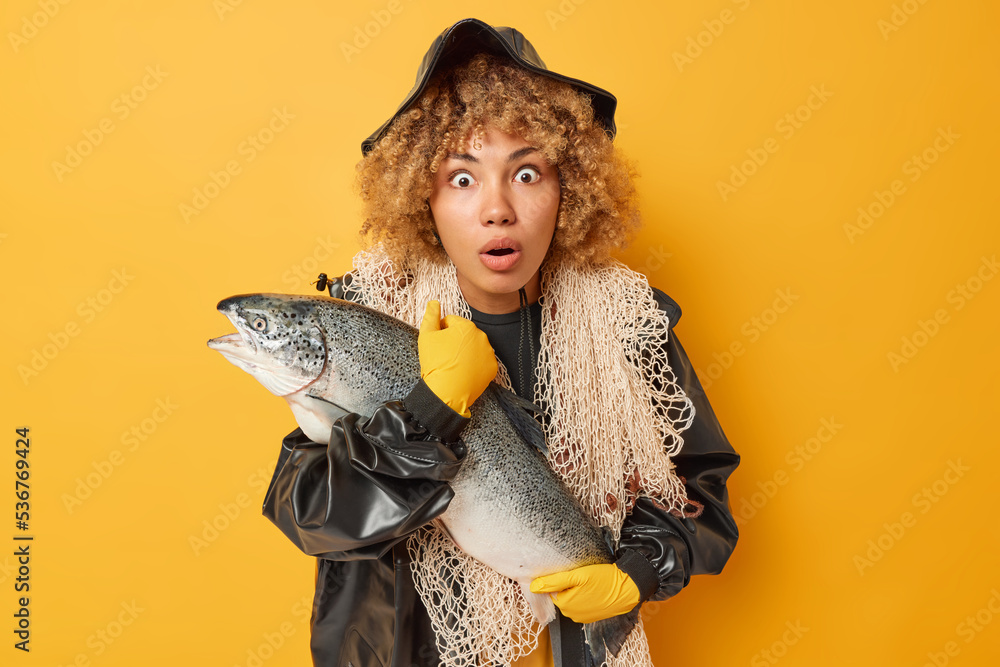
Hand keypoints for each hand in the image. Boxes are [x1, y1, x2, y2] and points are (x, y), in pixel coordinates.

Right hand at [419, 300, 497, 416]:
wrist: (446, 392)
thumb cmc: (435, 363)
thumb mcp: (426, 336)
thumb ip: (430, 315)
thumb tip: (434, 302)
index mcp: (466, 325)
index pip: (451, 321)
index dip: (440, 332)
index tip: (437, 345)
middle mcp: (481, 336)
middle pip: (463, 334)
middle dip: (454, 341)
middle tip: (444, 356)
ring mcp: (488, 353)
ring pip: (473, 347)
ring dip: (464, 352)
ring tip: (453, 364)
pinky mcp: (492, 368)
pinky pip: (481, 361)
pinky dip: (473, 365)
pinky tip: (463, 371)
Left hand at [530, 563, 639, 623]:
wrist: (627, 589)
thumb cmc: (604, 580)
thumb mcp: (577, 576)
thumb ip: (554, 581)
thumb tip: (533, 586)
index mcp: (565, 604)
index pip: (550, 590)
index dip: (555, 579)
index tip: (565, 571)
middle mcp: (571, 614)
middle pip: (560, 595)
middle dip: (565, 585)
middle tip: (577, 574)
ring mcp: (582, 617)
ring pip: (570, 600)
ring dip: (574, 591)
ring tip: (585, 581)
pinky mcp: (591, 616)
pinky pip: (580, 605)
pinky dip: (582, 597)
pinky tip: (591, 588)